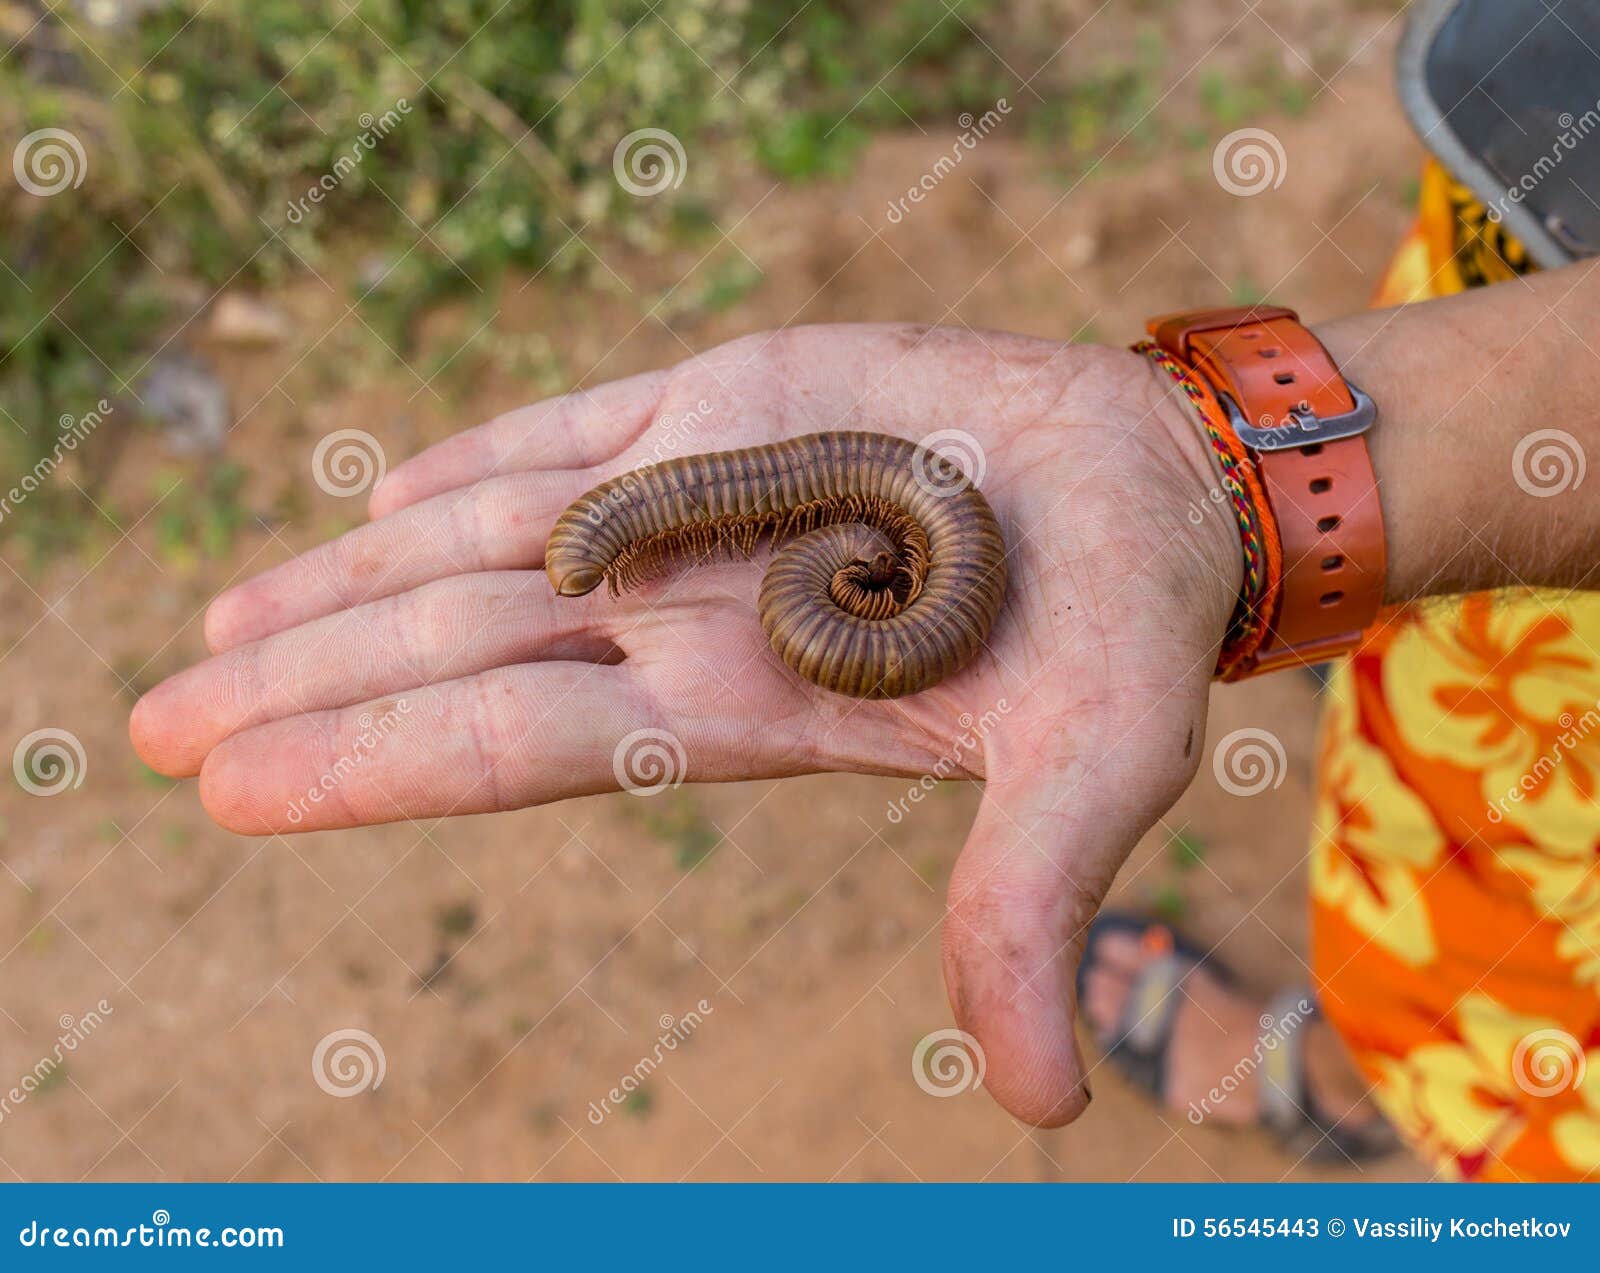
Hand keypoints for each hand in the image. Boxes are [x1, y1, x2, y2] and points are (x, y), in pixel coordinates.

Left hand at [131, 323, 1242, 1126]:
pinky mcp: (730, 398)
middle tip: (149, 727)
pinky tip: (386, 494)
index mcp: (742, 709)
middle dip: (310, 687)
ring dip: (346, 581)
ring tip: (219, 621)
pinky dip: (477, 458)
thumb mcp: (1090, 768)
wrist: (1153, 486)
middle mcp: (688, 615)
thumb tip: (1042, 1114)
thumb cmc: (1125, 628)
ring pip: (482, 539)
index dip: (380, 763)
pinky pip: (573, 430)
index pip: (522, 741)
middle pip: (460, 649)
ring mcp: (696, 503)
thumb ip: (1028, 907)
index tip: (232, 787)